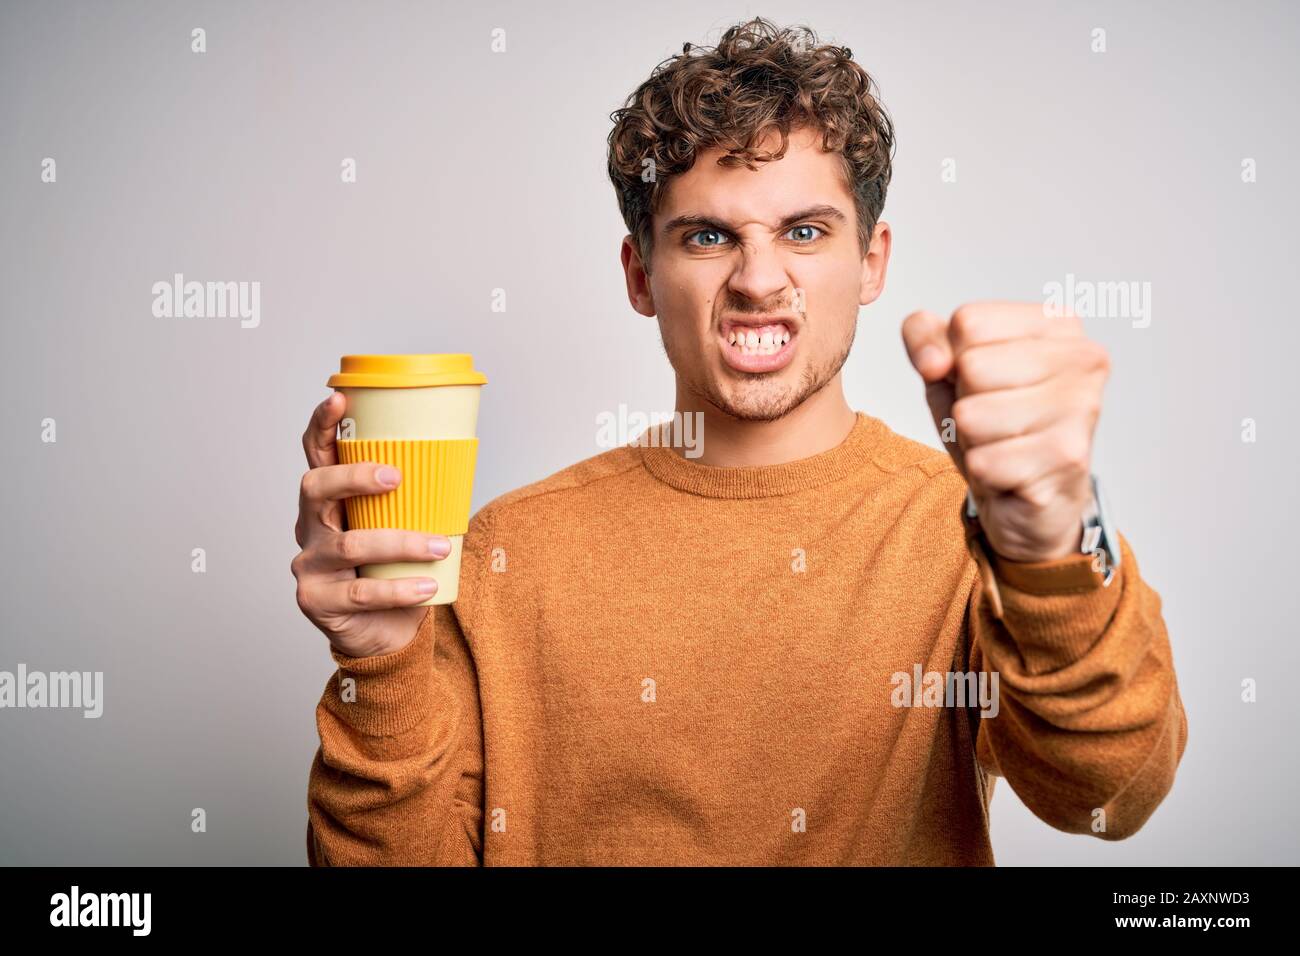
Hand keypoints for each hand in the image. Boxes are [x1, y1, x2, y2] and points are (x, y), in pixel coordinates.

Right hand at [291, 392, 450, 657]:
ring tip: (439, 546)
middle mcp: (309, 527)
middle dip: (353, 477)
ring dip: (401, 542)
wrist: (382, 635)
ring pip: (350, 544)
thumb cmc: (394, 571)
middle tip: (395, 476)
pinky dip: (400, 588)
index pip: (316, 454)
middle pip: (315, 488)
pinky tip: (426, 586)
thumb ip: (415, 499)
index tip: (339, 398)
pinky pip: (360, 592)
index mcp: (329, 501)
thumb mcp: (403, 528)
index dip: (322, 425)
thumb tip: (460, 460)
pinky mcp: (316, 601)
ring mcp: (309, 564)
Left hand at [901, 301, 1110, 562]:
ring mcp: (1082, 407)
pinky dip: (983, 471)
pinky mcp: (1068, 457)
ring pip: (972, 415)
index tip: (984, 383)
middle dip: (965, 402)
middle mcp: (1083, 359)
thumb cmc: (993, 424)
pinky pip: (982, 460)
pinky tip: (1012, 471)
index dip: (954, 361)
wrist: (1033, 501)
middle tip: (994, 421)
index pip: (968, 323)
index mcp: (1059, 324)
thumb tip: (933, 363)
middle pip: (972, 367)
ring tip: (1002, 444)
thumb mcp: (947, 369)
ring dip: (973, 439)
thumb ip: (923, 336)